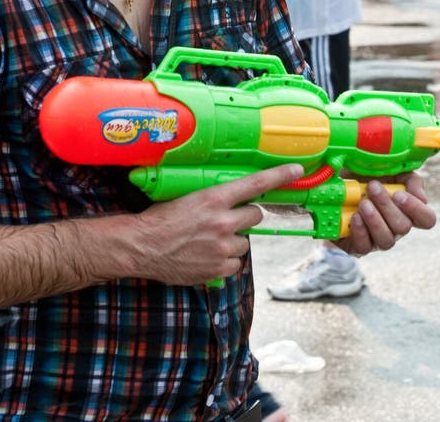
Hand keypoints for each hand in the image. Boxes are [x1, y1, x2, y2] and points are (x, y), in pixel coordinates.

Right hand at [130, 164, 303, 285]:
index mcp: (213, 198)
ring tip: (208, 240)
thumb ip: (211, 199)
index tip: (297, 170)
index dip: (279, 176)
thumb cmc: (159, 218)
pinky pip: (235, 263)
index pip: (255, 183)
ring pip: (245, 241)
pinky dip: (225, 260)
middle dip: (244, 216)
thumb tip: (227, 198)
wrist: (142, 246)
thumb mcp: (185, 198)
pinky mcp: (219, 268)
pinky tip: (207, 256)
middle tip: (226, 219)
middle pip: (255, 215)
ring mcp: (222, 247)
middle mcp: (223, 221)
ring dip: (233, 240)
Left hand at [336, 172, 434, 255]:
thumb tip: (422, 197)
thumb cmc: (366, 178)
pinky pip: (365, 247)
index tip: (399, 194)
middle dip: (387, 206)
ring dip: (375, 219)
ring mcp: (378, 239)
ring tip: (363, 203)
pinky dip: (360, 231)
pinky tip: (354, 217)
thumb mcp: (389, 170)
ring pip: (387, 240)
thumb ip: (410, 179)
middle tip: (372, 187)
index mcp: (407, 210)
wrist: (335, 189)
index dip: (417, 210)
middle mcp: (396, 228)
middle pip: (404, 227)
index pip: (427, 219)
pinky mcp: (359, 246)